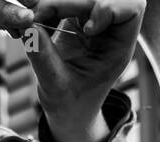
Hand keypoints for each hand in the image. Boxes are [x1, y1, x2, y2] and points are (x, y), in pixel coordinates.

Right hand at [20, 0, 145, 141]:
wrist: (67, 112)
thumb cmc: (70, 104)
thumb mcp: (55, 85)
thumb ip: (43, 56)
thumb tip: (27, 26)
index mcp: (119, 47)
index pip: (131, 9)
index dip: (110, 8)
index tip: (87, 28)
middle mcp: (109, 29)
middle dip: (71, 0)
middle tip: (41, 13)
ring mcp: (92, 20)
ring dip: (56, 2)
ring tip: (34, 16)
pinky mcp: (75, 17)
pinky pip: (64, 1)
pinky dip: (48, 5)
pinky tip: (34, 18)